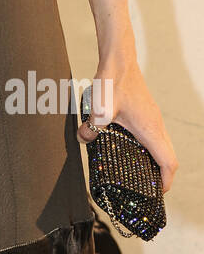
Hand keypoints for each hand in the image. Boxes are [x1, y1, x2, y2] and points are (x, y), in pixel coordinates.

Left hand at [76, 56, 177, 192]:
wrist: (119, 60)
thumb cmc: (114, 83)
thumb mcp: (100, 109)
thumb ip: (91, 128)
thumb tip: (83, 139)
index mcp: (150, 130)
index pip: (168, 162)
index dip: (166, 181)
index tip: (158, 192)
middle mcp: (156, 125)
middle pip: (169, 157)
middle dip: (163, 176)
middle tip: (149, 188)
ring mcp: (153, 118)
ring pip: (163, 146)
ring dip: (157, 161)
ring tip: (141, 173)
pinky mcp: (146, 113)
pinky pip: (155, 137)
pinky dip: (150, 148)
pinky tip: (132, 149)